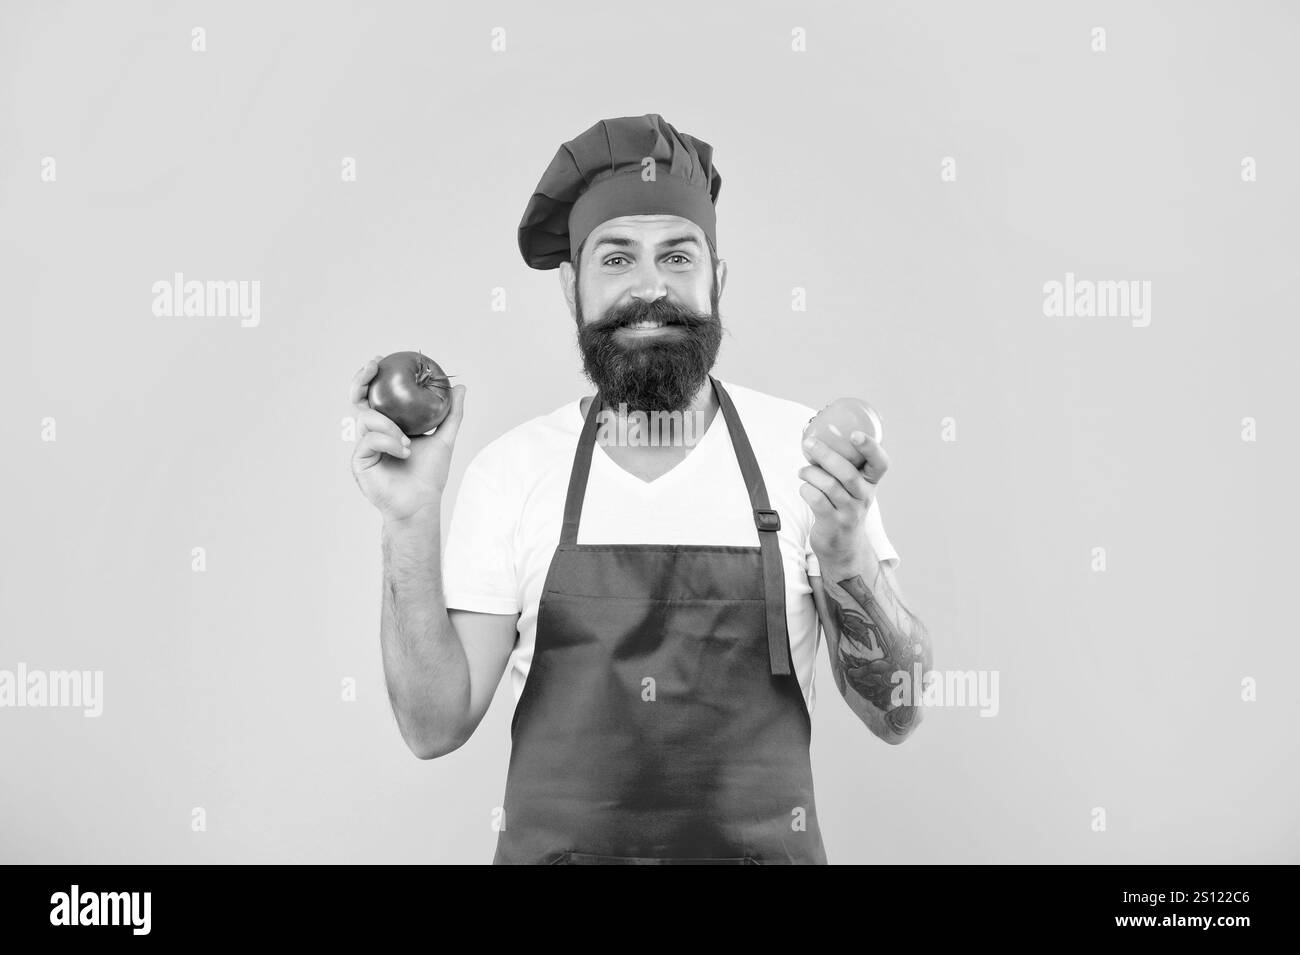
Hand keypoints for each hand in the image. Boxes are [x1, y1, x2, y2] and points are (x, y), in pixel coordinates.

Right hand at [348, 355, 466, 523]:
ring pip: (366, 420)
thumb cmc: (429, 475)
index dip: (371, 377)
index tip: (379, 360)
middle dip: (361, 381)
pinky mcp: (359, 461)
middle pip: (357, 401)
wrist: (421, 503)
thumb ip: (451, 413)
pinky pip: (369, 440)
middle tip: (374, 366)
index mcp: (387, 426)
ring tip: (407, 441)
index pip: (374, 397)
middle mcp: (371, 434)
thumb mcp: (444, 438)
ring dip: (389, 426)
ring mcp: (363, 447)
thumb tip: (460, 387)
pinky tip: (404, 451)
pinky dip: (388, 441)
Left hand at [797, 428, 889, 568]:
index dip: (870, 447)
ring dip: (810, 473)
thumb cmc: (843, 507)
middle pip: (847, 472)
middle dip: (825, 454)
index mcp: (870, 483)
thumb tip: (816, 438)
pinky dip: (806, 490)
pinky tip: (805, 488)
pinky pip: (816, 500)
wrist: (844, 547)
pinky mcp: (833, 523)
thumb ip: (842, 466)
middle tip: (809, 444)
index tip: (855, 434)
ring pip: (829, 485)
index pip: (880, 463)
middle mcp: (864, 497)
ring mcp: (849, 512)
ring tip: (802, 471)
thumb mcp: (852, 488)